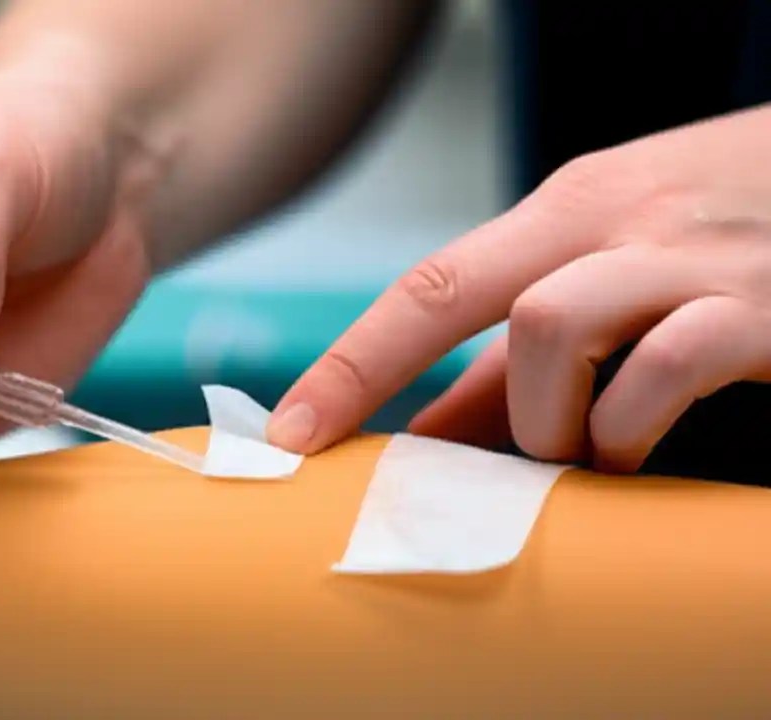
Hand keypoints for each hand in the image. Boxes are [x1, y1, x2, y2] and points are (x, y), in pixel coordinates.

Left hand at [268, 105, 770, 471]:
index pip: (431, 283)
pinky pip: (664, 370)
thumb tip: (432, 436)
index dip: (350, 359)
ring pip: (548, 332)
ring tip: (567, 453)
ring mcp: (687, 260)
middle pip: (458, 293)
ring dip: (537, 419)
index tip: (290, 430)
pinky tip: (633, 452)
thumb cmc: (734, 228)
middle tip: (356, 457)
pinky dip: (629, 429)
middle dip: (372, 373)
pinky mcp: (764, 308)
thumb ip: (530, 353)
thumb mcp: (621, 263)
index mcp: (571, 209)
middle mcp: (614, 222)